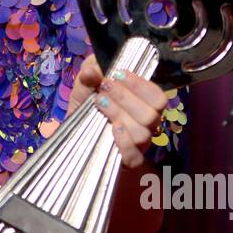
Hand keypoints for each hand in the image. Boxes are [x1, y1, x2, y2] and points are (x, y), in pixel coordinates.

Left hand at [67, 54, 167, 168]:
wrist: (75, 136)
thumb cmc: (88, 106)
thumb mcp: (85, 86)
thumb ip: (89, 75)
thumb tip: (90, 71)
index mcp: (144, 105)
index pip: (157, 96)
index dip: (140, 85)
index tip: (118, 74)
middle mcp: (146, 126)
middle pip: (151, 114)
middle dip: (126, 97)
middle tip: (105, 86)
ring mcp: (139, 145)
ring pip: (142, 133)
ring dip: (120, 113)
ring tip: (100, 102)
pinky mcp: (128, 162)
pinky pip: (135, 156)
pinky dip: (125, 141)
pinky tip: (113, 128)